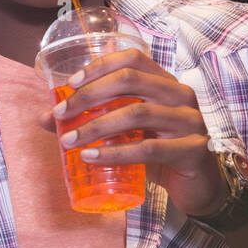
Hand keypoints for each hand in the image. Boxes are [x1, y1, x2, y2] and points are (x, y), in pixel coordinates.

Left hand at [42, 47, 228, 217]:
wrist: (199, 188)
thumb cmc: (160, 155)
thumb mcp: (126, 134)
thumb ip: (94, 121)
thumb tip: (47, 117)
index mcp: (165, 83)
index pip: (132, 59)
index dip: (98, 66)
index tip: (69, 84)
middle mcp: (180, 95)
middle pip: (130, 80)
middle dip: (89, 95)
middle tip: (61, 114)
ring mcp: (189, 121)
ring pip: (137, 113)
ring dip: (96, 126)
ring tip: (69, 140)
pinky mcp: (193, 150)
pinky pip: (149, 148)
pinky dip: (116, 152)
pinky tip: (92, 157)